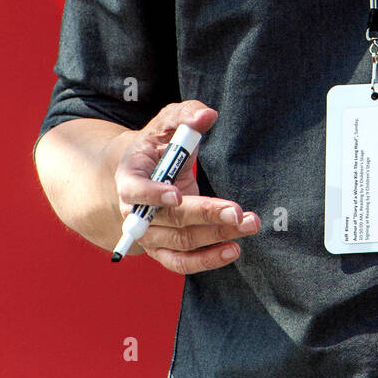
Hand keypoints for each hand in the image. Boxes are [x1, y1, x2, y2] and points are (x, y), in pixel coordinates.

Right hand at [114, 99, 260, 273]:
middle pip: (170, 219)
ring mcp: (148, 235)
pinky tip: (233, 249)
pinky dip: (206, 260)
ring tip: (248, 224)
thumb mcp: (165, 124)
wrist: (138, 175)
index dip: (154, 195)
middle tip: (237, 212)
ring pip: (181, 242)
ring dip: (216, 236)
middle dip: (206, 215)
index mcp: (130, 178)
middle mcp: (135, 213)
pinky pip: (181, 262)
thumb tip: (207, 115)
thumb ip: (184, 116)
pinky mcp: (163, 249)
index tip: (178, 194)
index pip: (136, 191)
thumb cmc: (155, 147)